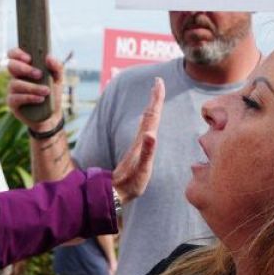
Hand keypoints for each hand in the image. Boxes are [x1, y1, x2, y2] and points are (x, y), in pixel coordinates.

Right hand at [5, 48, 65, 126]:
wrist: (51, 115)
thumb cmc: (52, 94)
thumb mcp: (58, 79)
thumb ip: (57, 67)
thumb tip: (48, 57)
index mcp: (25, 68)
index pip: (13, 55)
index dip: (17, 53)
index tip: (29, 58)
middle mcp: (16, 77)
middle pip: (11, 66)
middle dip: (25, 69)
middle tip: (39, 74)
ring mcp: (12, 90)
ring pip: (16, 83)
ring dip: (32, 87)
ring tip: (46, 91)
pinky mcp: (12, 103)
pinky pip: (16, 98)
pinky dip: (29, 97)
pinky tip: (40, 99)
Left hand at [110, 79, 163, 204]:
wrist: (115, 192)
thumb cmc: (130, 183)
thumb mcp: (141, 170)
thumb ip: (146, 152)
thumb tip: (152, 134)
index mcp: (143, 142)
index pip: (151, 116)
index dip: (156, 99)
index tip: (158, 82)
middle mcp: (140, 140)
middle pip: (149, 115)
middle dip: (154, 98)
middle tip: (158, 82)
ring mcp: (139, 145)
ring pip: (147, 121)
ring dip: (152, 106)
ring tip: (156, 95)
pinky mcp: (138, 151)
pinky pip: (146, 130)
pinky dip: (149, 121)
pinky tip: (150, 121)